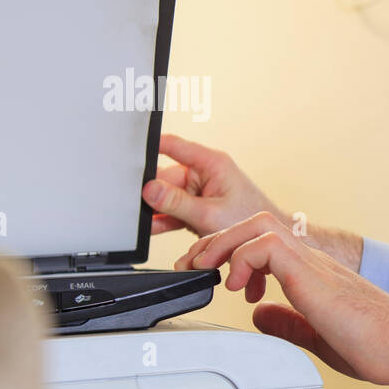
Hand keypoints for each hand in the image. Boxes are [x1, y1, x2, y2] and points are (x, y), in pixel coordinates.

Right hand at [144, 134, 285, 237]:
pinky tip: (152, 227)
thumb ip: (176, 202)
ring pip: (167, 196)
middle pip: (165, 176)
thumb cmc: (249, 222)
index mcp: (210, 163)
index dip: (149, 145)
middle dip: (151, 191)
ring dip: (156, 209)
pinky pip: (174, 209)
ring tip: (143, 221)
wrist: (262, 243)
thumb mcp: (208, 214)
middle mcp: (204, 172)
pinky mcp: (197, 206)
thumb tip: (149, 189)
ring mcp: (199, 190)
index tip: (126, 150)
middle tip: (134, 204)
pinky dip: (164, 219)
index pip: (172, 146)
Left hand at [176, 212, 388, 388]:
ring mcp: (314, 263)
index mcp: (312, 275)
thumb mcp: (317, 337)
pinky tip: (236, 284)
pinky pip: (267, 244)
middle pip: (253, 223)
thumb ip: (288, 323)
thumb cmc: (378, 346)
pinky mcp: (313, 273)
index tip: (213, 273)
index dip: (230, 252)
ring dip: (221, 242)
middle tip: (193, 263)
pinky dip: (241, 258)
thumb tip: (261, 318)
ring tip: (206, 266)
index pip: (264, 243)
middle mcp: (312, 262)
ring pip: (257, 225)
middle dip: (214, 240)